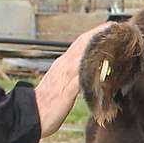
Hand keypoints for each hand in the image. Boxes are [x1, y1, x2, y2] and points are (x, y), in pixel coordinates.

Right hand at [33, 23, 105, 139]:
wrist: (28, 116)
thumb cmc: (47, 104)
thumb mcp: (61, 85)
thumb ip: (74, 77)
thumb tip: (89, 73)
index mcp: (62, 64)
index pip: (80, 43)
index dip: (94, 34)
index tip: (109, 27)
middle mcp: (63, 66)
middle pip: (82, 44)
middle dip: (98, 34)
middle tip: (115, 26)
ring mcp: (64, 77)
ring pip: (82, 57)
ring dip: (97, 48)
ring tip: (113, 40)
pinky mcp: (65, 91)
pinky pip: (80, 79)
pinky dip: (91, 72)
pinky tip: (103, 69)